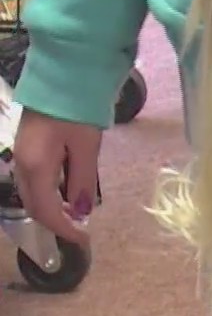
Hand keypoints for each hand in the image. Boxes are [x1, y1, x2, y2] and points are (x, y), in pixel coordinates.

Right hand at [7, 109, 101, 242]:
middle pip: (33, 204)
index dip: (63, 229)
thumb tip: (81, 212)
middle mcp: (22, 163)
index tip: (82, 241)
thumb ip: (82, 180)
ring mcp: (21, 153)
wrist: (63, 74)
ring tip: (75, 214)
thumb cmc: (78, 110)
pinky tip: (67, 191)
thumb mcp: (87, 147)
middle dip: (54, 221)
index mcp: (35, 167)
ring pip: (32, 191)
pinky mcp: (27, 144)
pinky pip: (34, 177)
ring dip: (51, 206)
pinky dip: (49, 191)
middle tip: (79, 231)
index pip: (45, 211)